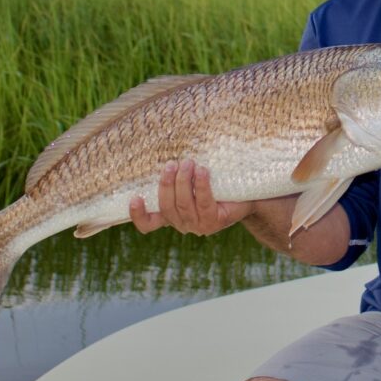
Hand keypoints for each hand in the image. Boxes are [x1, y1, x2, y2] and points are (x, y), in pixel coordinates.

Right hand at [129, 159, 254, 235]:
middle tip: (172, 164)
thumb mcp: (191, 181)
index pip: (148, 224)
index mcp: (171, 215)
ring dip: (183, 182)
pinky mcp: (214, 222)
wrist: (245, 195)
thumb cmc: (214, 184)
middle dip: (167, 184)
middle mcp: (182, 223)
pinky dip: (201, 185)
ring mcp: (198, 226)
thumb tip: (165, 154)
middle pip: (166, 207)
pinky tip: (202, 171)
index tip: (135, 197)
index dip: (138, 215)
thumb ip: (176, 176)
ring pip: (183, 205)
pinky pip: (203, 203)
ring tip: (188, 163)